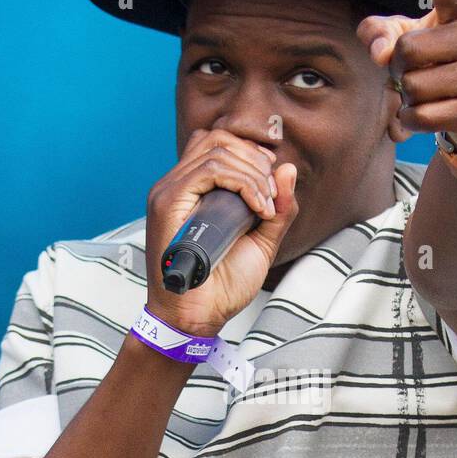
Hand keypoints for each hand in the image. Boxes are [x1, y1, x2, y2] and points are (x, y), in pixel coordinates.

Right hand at [144, 128, 298, 337]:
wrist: (199, 318)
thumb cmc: (222, 287)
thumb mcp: (261, 242)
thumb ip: (277, 209)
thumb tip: (287, 169)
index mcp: (191, 191)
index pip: (218, 144)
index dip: (251, 154)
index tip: (272, 185)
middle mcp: (175, 186)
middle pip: (218, 139)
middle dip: (255, 160)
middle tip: (272, 197)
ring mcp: (168, 192)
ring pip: (217, 150)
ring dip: (253, 174)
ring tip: (266, 207)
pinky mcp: (168, 203)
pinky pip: (209, 170)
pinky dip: (243, 183)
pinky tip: (258, 208)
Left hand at [355, 0, 456, 162]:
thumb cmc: (444, 68)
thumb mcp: (416, 41)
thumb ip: (384, 33)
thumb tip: (378, 53)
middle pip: (408, 50)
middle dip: (397, 67)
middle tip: (410, 73)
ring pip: (414, 87)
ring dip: (406, 97)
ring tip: (423, 95)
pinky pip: (423, 116)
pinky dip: (410, 120)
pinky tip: (419, 115)